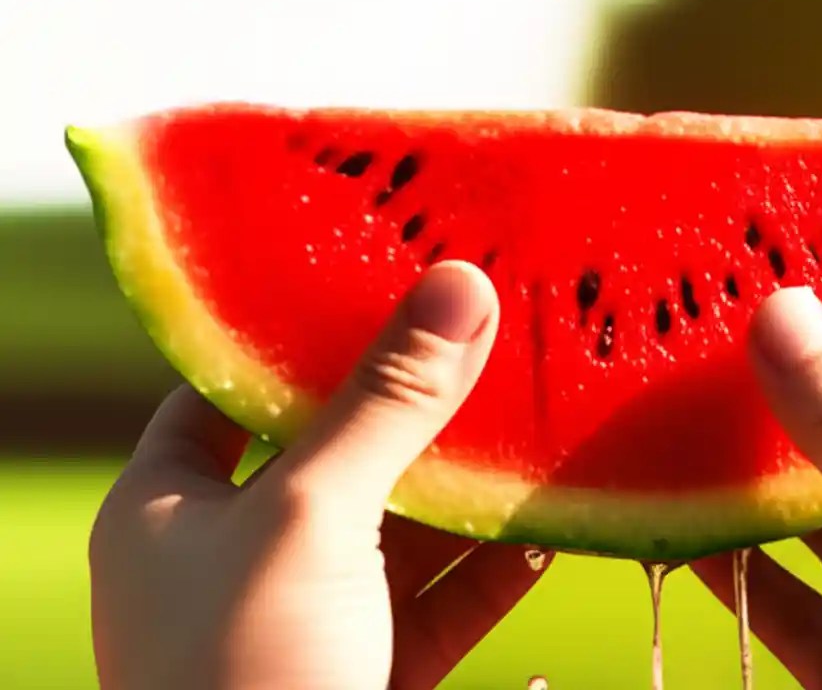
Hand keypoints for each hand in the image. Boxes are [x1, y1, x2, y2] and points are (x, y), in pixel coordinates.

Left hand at [89, 262, 551, 689]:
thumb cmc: (245, 669)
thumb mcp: (312, 513)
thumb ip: (386, 401)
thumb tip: (459, 283)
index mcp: (167, 508)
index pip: (224, 389)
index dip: (293, 335)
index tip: (376, 282)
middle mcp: (230, 558)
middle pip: (330, 455)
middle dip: (407, 407)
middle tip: (480, 339)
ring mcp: (303, 620)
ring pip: (394, 532)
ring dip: (464, 489)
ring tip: (530, 423)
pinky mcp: (365, 673)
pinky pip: (434, 604)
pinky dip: (488, 569)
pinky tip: (543, 530)